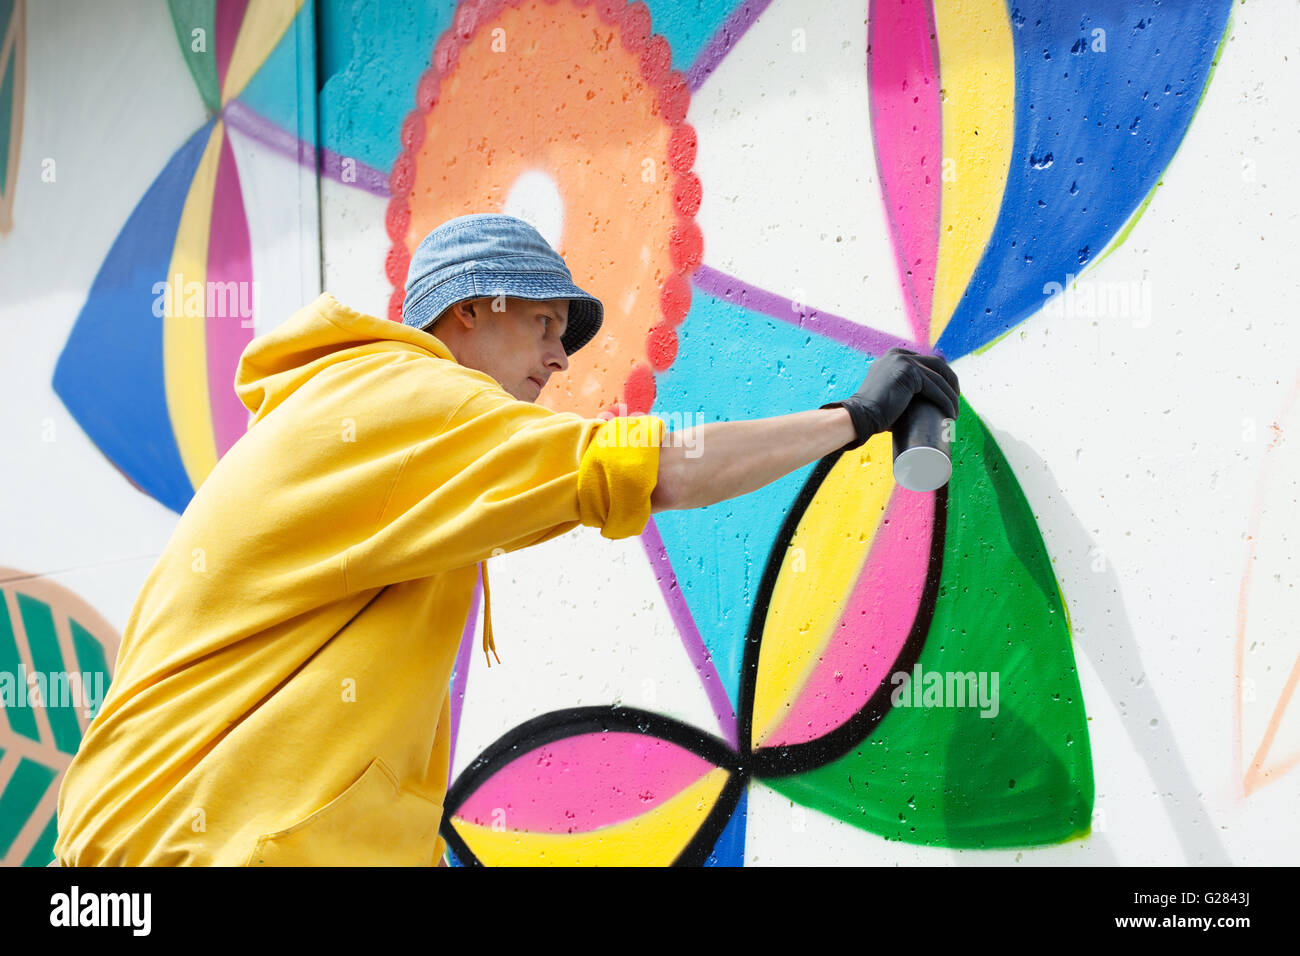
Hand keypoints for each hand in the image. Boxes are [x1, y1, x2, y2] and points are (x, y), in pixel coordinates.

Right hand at [821, 347, 959, 448]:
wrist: (860, 416)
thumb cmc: (873, 412)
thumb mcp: (889, 391)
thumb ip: (902, 388)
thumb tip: (919, 403)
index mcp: (894, 356)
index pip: (926, 362)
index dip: (941, 376)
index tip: (948, 393)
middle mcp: (899, 355)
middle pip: (936, 365)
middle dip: (950, 382)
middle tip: (955, 400)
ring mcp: (904, 362)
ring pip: (937, 378)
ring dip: (950, 396)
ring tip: (954, 412)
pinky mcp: (908, 373)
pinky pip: (934, 388)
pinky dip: (945, 402)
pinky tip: (950, 413)